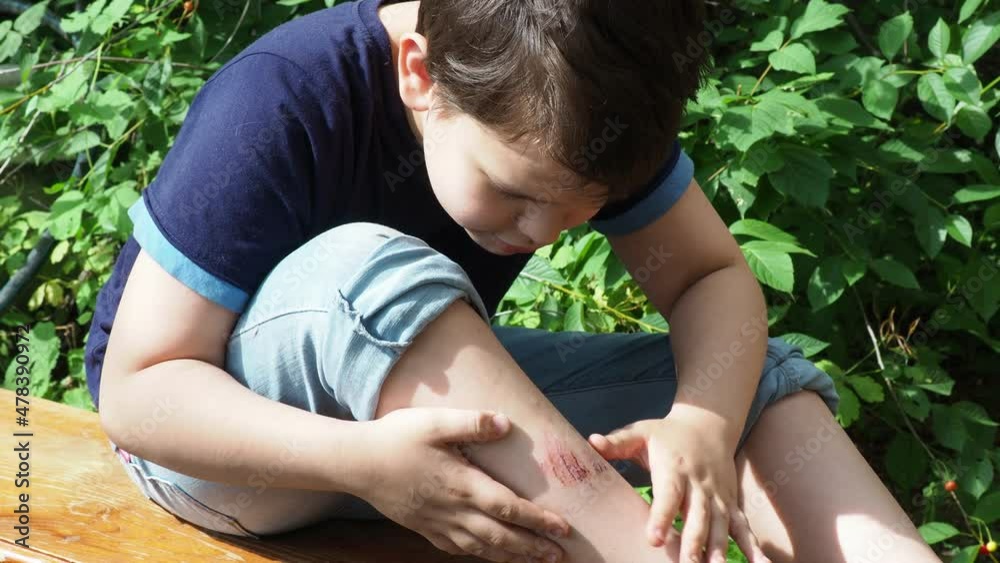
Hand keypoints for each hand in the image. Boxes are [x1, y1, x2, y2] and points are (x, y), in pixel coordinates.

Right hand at [359, 408, 570, 562]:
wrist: (356, 463)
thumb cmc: (397, 438)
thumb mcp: (435, 422)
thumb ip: (472, 423)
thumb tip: (506, 424)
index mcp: (462, 484)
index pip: (508, 507)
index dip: (538, 520)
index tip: (564, 529)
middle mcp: (453, 510)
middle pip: (500, 536)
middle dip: (532, 547)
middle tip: (560, 556)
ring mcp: (437, 523)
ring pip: (481, 548)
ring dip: (510, 556)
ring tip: (534, 562)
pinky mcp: (423, 527)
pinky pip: (456, 548)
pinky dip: (478, 555)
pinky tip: (487, 555)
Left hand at [587, 408, 770, 562]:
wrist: (707, 424)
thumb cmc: (666, 433)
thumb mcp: (640, 432)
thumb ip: (617, 441)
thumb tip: (592, 442)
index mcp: (674, 469)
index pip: (668, 496)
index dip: (661, 517)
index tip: (652, 539)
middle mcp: (699, 484)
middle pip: (697, 517)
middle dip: (692, 543)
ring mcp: (718, 496)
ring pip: (720, 526)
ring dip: (719, 550)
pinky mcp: (730, 503)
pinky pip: (743, 528)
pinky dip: (753, 548)